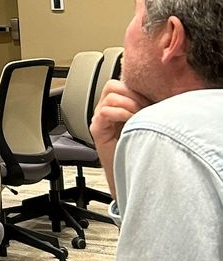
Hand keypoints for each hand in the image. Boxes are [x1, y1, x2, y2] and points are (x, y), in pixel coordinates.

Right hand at [91, 77, 152, 205]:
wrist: (130, 176)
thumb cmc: (141, 153)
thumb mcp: (148, 126)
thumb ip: (149, 111)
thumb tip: (162, 97)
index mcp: (118, 107)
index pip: (121, 84)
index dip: (137, 88)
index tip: (152, 100)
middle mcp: (106, 111)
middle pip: (113, 85)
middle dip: (132, 94)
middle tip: (144, 108)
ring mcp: (100, 119)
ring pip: (110, 96)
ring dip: (129, 104)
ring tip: (139, 117)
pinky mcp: (97, 129)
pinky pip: (105, 112)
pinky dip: (121, 113)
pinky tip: (131, 121)